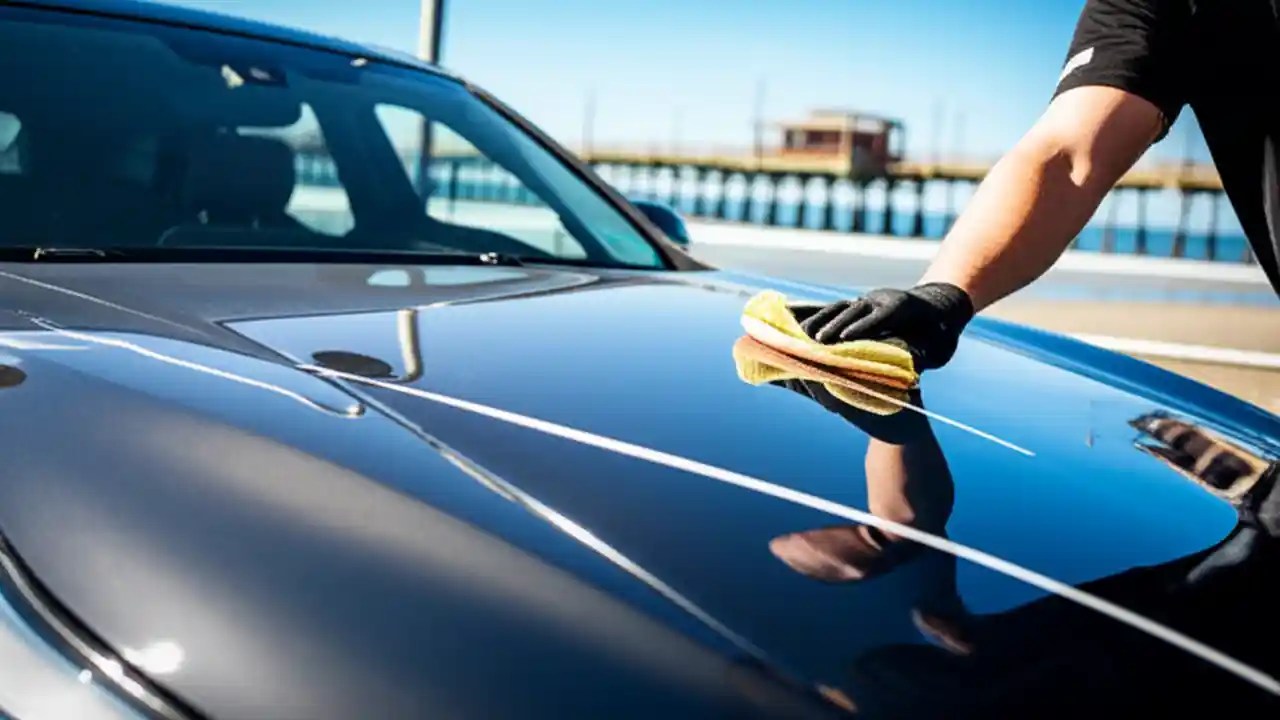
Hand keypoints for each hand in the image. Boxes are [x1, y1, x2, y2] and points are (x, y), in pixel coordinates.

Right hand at [797, 283, 973, 369]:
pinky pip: (838, 309)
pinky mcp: (862, 305)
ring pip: (843, 307)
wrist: (943, 303)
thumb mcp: (940, 345)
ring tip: (804, 336)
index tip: (844, 338)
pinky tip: (803, 330)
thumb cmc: (941, 331)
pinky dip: (821, 318)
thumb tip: (903, 369)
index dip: (863, 327)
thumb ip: (923, 355)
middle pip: (857, 310)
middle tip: (816, 343)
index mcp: (904, 307)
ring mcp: (870, 300)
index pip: (881, 316)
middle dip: (836, 326)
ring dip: (823, 321)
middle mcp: (883, 299)